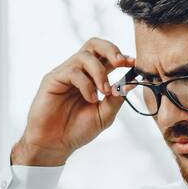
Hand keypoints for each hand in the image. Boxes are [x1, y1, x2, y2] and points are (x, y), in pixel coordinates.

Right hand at [12, 38, 132, 165]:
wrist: (54, 144)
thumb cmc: (76, 130)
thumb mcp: (104, 116)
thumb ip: (116, 99)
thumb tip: (131, 83)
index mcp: (92, 77)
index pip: (107, 57)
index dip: (121, 56)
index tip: (134, 63)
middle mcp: (79, 71)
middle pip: (94, 44)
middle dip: (111, 50)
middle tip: (121, 63)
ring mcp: (65, 73)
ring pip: (85, 56)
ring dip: (99, 72)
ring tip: (103, 91)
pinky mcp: (53, 79)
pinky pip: (73, 71)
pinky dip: (86, 84)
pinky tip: (89, 98)